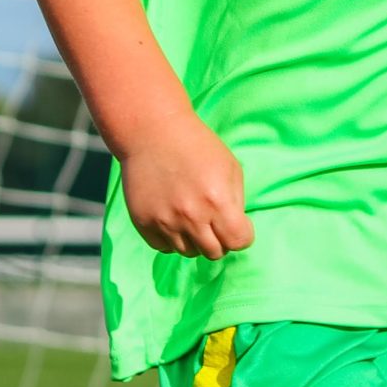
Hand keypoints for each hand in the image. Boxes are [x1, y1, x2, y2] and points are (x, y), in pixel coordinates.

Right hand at [117, 113, 253, 259]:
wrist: (152, 133)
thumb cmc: (197, 147)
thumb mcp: (230, 168)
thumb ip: (236, 203)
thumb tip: (236, 230)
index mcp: (218, 201)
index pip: (239, 242)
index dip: (242, 234)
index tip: (237, 224)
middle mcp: (191, 216)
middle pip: (214, 253)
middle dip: (219, 240)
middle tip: (214, 221)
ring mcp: (165, 222)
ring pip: (189, 252)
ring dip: (194, 239)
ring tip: (191, 214)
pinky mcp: (144, 223)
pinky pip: (164, 247)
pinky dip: (171, 237)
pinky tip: (172, 216)